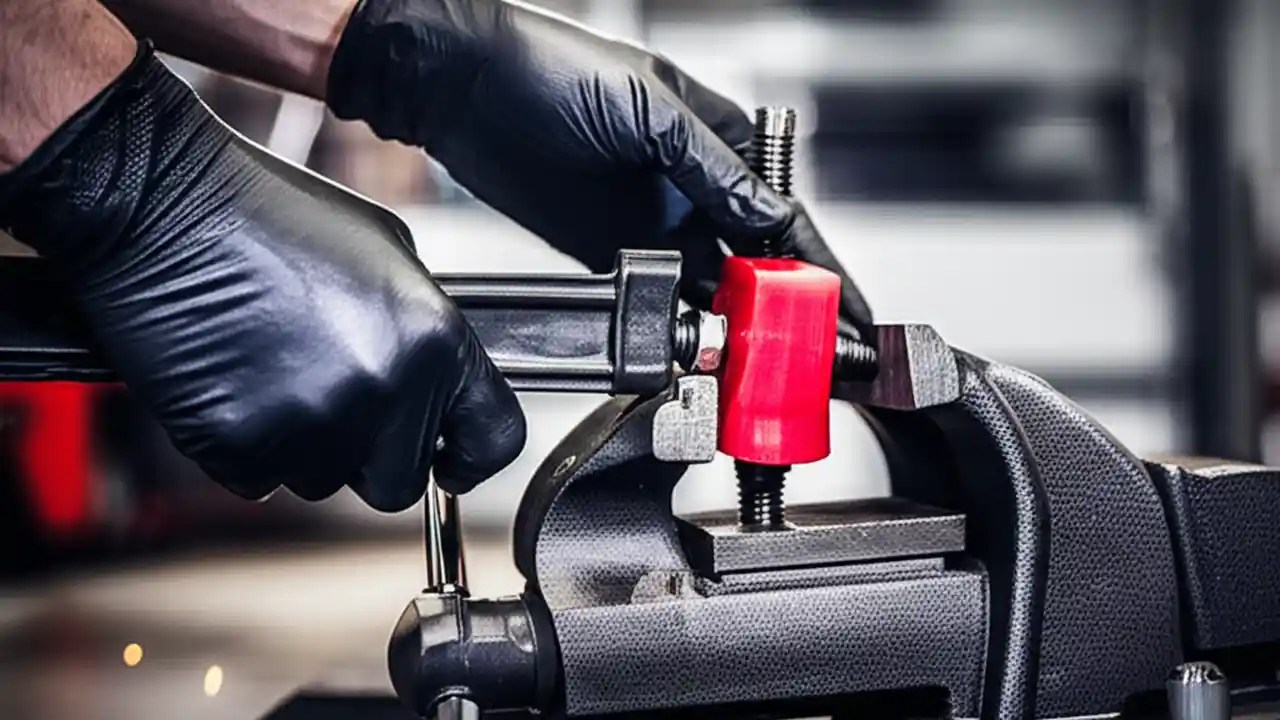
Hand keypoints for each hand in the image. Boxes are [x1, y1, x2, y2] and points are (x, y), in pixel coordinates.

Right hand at [0, 47, 524, 509]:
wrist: (161, 204)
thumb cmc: (269, 214)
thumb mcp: (386, 252)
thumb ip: (424, 329)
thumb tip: (439, 384)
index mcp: (435, 340)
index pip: (494, 439)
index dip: (469, 457)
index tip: (450, 462)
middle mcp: (385, 389)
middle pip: (400, 482)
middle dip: (369, 453)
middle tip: (327, 394)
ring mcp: (313, 423)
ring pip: (325, 482)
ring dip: (303, 446)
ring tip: (270, 370)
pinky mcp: (240, 446)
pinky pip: (259, 482)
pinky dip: (244, 449)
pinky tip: (232, 385)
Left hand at [327, 0, 872, 340]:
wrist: (463, 87)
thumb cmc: (553, 69)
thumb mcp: (652, 113)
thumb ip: (717, 174)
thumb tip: (772, 221)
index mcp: (718, 140)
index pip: (784, 215)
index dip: (820, 269)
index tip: (846, 314)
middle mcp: (693, 186)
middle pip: (759, 260)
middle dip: (791, 309)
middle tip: (815, 356)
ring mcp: (654, 222)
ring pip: (715, 286)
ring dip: (740, 326)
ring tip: (766, 365)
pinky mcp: (612, 250)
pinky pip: (662, 297)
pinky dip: (684, 325)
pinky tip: (703, 349)